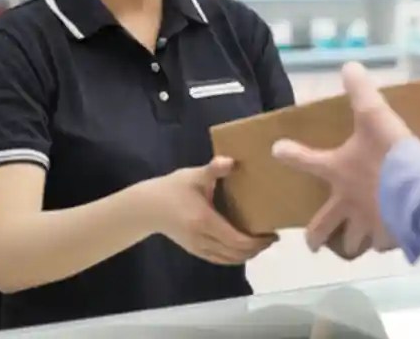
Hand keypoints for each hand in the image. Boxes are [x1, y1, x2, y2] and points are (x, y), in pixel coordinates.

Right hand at [143, 157, 276, 264]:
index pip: (237, 240)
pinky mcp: (195, 250)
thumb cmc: (172, 189)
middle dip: (257, 249)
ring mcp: (198, 247)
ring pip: (228, 260)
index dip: (257, 241)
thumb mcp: (193, 176)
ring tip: (261, 243)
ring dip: (247, 255)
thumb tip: (230, 160)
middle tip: (272, 237)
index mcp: (205, 221)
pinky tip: (244, 249)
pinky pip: (219, 259)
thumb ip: (213, 169)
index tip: (272, 233)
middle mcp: (203, 239)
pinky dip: (234, 257)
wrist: (147, 208)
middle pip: (236, 253)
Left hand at [272, 62, 411, 258]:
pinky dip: (384, 243)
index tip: (277, 151)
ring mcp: (367, 224)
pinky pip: (382, 245)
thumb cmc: (391, 152)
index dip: (290, 154)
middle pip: (322, 227)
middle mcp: (346, 202)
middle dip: (314, 238)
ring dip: (348, 244)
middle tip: (311, 243)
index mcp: (338, 172)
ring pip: (351, 244)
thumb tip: (349, 66)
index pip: (306, 161)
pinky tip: (389, 240)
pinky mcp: (389, 237)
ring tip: (350, 245)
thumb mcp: (376, 115)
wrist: (419, 188)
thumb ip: (362, 91)